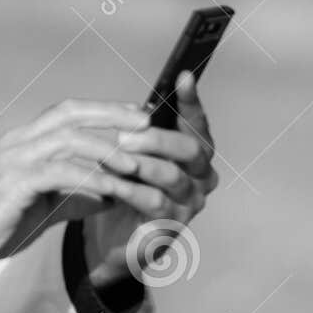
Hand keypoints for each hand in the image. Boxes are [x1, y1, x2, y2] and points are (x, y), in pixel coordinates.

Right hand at [0, 98, 164, 278]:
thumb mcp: (38, 203)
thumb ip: (69, 191)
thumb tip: (109, 191)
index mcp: (22, 140)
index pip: (67, 112)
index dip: (104, 110)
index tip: (138, 116)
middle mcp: (18, 140)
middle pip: (70, 113)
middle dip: (112, 115)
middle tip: (148, 124)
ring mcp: (13, 158)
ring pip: (69, 139)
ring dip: (107, 149)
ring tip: (137, 164)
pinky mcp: (14, 182)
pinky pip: (60, 172)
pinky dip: (90, 178)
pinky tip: (113, 190)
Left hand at [84, 70, 218, 288]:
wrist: (112, 236)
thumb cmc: (124, 186)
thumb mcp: (129, 155)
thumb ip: (138, 131)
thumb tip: (135, 108)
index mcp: (194, 152)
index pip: (198, 123)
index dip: (191, 101)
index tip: (183, 76)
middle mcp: (201, 176)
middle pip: (191, 149)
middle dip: (157, 139)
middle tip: (124, 135)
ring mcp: (190, 203)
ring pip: (173, 175)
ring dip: (141, 163)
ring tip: (114, 154)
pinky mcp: (172, 226)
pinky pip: (156, 203)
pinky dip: (132, 190)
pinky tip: (112, 183)